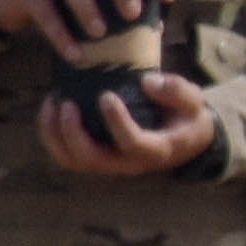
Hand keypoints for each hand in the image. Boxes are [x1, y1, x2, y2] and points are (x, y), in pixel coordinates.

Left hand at [40, 70, 222, 176]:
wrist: (187, 138)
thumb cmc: (188, 117)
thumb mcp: (194, 100)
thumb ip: (176, 90)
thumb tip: (146, 82)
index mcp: (156, 150)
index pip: (132, 143)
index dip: (116, 122)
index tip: (106, 96)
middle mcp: (129, 164)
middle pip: (91, 160)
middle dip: (72, 133)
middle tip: (66, 103)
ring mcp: (111, 163)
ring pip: (73, 161)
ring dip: (55, 136)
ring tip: (52, 103)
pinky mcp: (99, 157)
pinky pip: (67, 154)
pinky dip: (52, 135)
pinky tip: (51, 108)